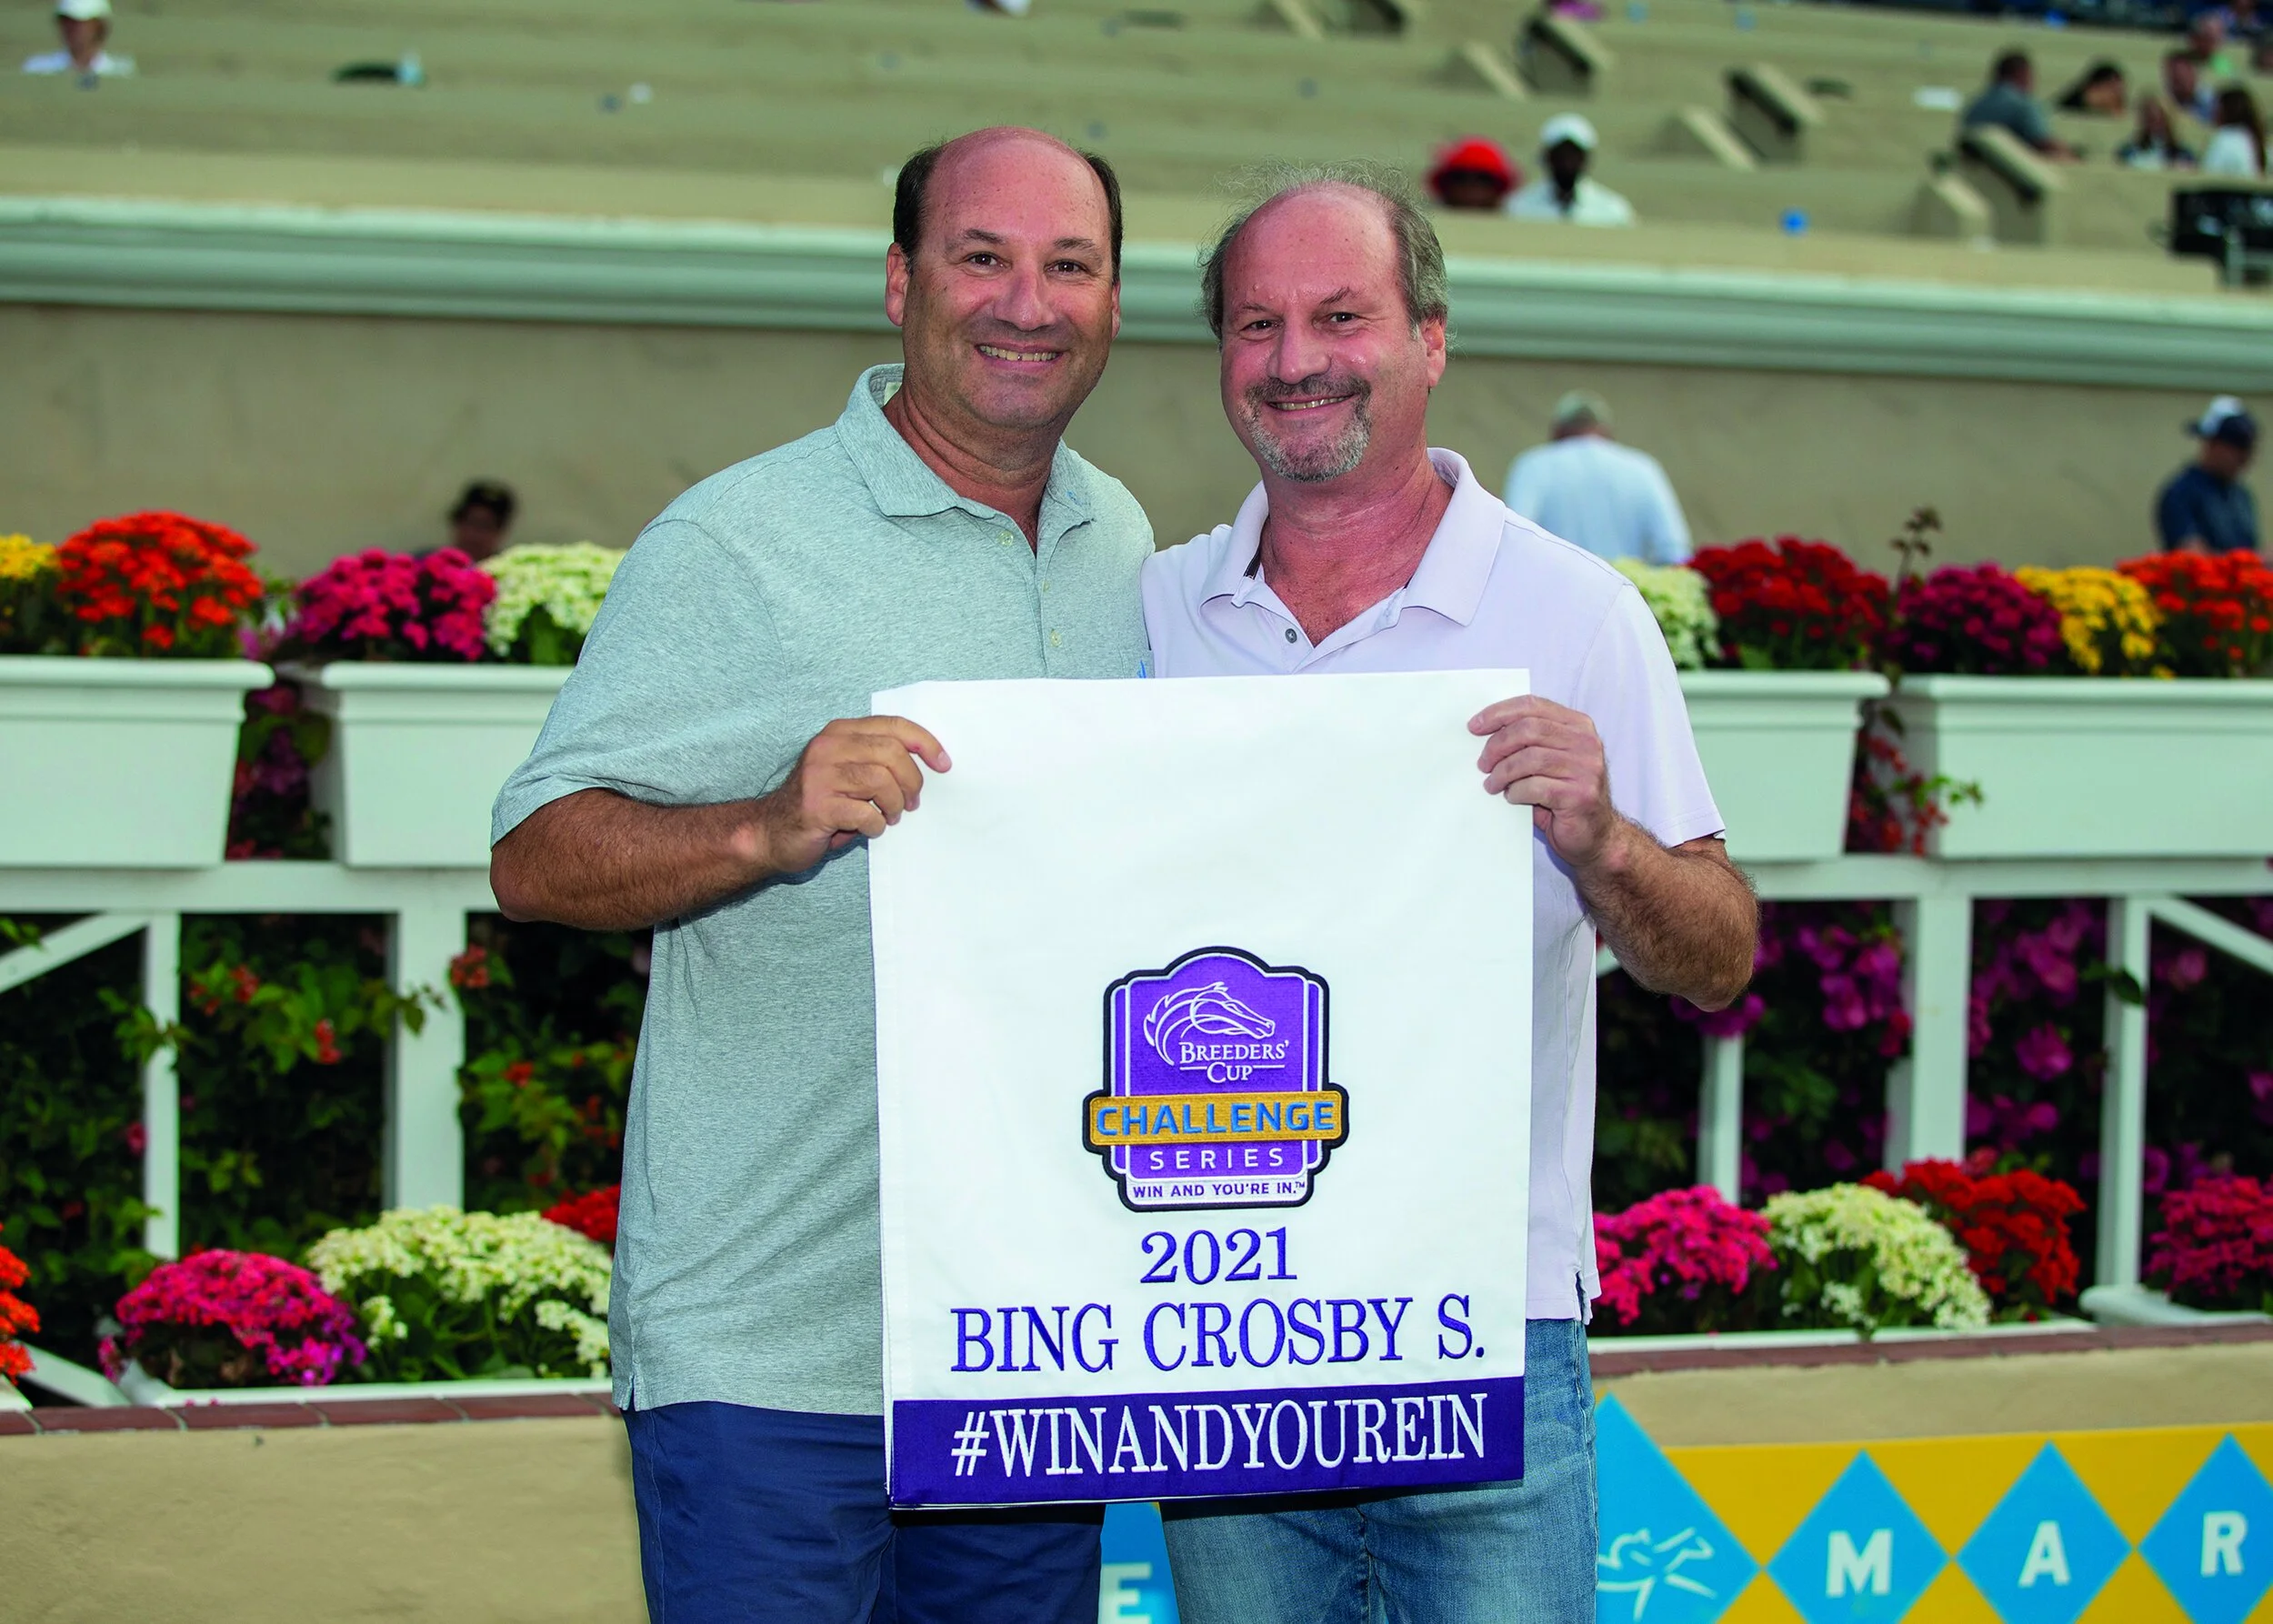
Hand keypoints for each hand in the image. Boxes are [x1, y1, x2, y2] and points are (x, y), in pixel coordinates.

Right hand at [753, 716, 949, 874]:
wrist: (771, 832)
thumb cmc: (820, 803)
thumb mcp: (848, 771)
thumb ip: (878, 760)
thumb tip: (929, 764)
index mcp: (839, 732)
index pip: (893, 725)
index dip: (925, 743)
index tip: (944, 764)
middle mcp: (828, 747)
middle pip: (892, 753)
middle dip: (911, 781)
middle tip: (911, 803)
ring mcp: (819, 775)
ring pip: (882, 781)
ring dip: (895, 805)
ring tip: (889, 817)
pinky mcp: (817, 806)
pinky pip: (866, 813)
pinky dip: (876, 825)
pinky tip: (868, 829)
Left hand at [1468, 695, 1624, 870]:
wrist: (1594, 834)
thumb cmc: (1564, 795)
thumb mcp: (1548, 761)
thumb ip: (1528, 742)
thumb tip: (1484, 733)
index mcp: (1578, 726)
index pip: (1533, 706)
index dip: (1500, 713)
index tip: (1475, 726)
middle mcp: (1586, 743)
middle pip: (1529, 729)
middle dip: (1497, 745)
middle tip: (1482, 764)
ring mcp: (1586, 769)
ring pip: (1530, 758)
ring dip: (1502, 772)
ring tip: (1493, 785)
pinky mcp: (1580, 795)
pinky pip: (1535, 787)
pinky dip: (1516, 792)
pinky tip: (1512, 797)